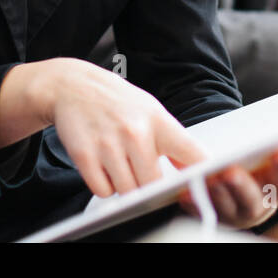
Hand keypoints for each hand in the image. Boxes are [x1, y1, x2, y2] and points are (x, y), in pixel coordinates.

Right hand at [39, 58, 206, 196]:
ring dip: (124, 185)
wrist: (73, 85)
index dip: (202, 175)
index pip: (192, 154)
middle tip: (137, 166)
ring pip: (127, 191)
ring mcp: (109, 144)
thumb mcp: (150, 110)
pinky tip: (102, 165)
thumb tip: (197, 169)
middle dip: (146, 183)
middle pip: (153, 184)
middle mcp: (136, 132)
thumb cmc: (116, 101)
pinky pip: (103, 190)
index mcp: (158, 120)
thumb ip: (172, 141)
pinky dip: (103, 185)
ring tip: (118, 162)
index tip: (205, 186)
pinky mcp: (84, 155)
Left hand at [178, 142, 277, 229]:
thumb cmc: (271, 176)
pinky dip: (192, 203)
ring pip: (224, 205)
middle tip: (232, 171)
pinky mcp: (210, 214)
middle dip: (242, 185)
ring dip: (216, 193)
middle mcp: (257, 207)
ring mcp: (233, 213)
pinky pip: (200, 211)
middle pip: (251, 198)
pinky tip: (185, 192)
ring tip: (208, 178)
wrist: (250, 200)